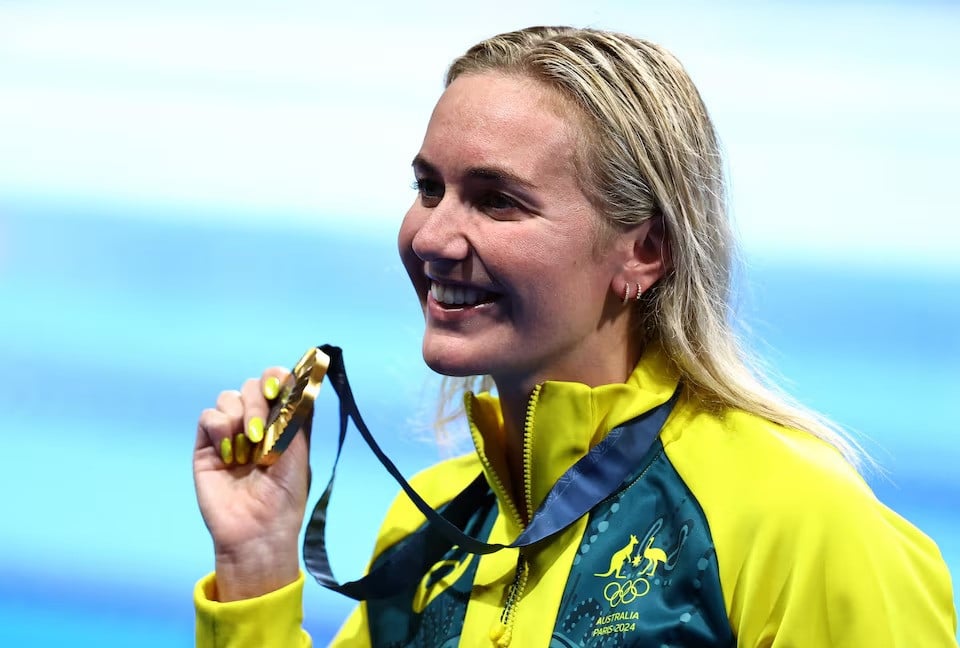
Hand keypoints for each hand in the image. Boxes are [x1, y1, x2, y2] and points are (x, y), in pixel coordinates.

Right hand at [194, 368, 310, 600]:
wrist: (258, 529)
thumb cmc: (286, 495)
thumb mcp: (298, 450)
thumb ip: (296, 413)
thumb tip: (300, 376)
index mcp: (282, 422)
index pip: (278, 382)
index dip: (278, 378)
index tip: (278, 390)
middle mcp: (256, 423)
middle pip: (252, 384)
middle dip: (258, 401)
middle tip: (261, 432)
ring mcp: (230, 433)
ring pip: (228, 396)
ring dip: (240, 416)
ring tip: (248, 447)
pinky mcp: (207, 446)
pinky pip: (209, 416)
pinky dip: (220, 428)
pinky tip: (230, 454)